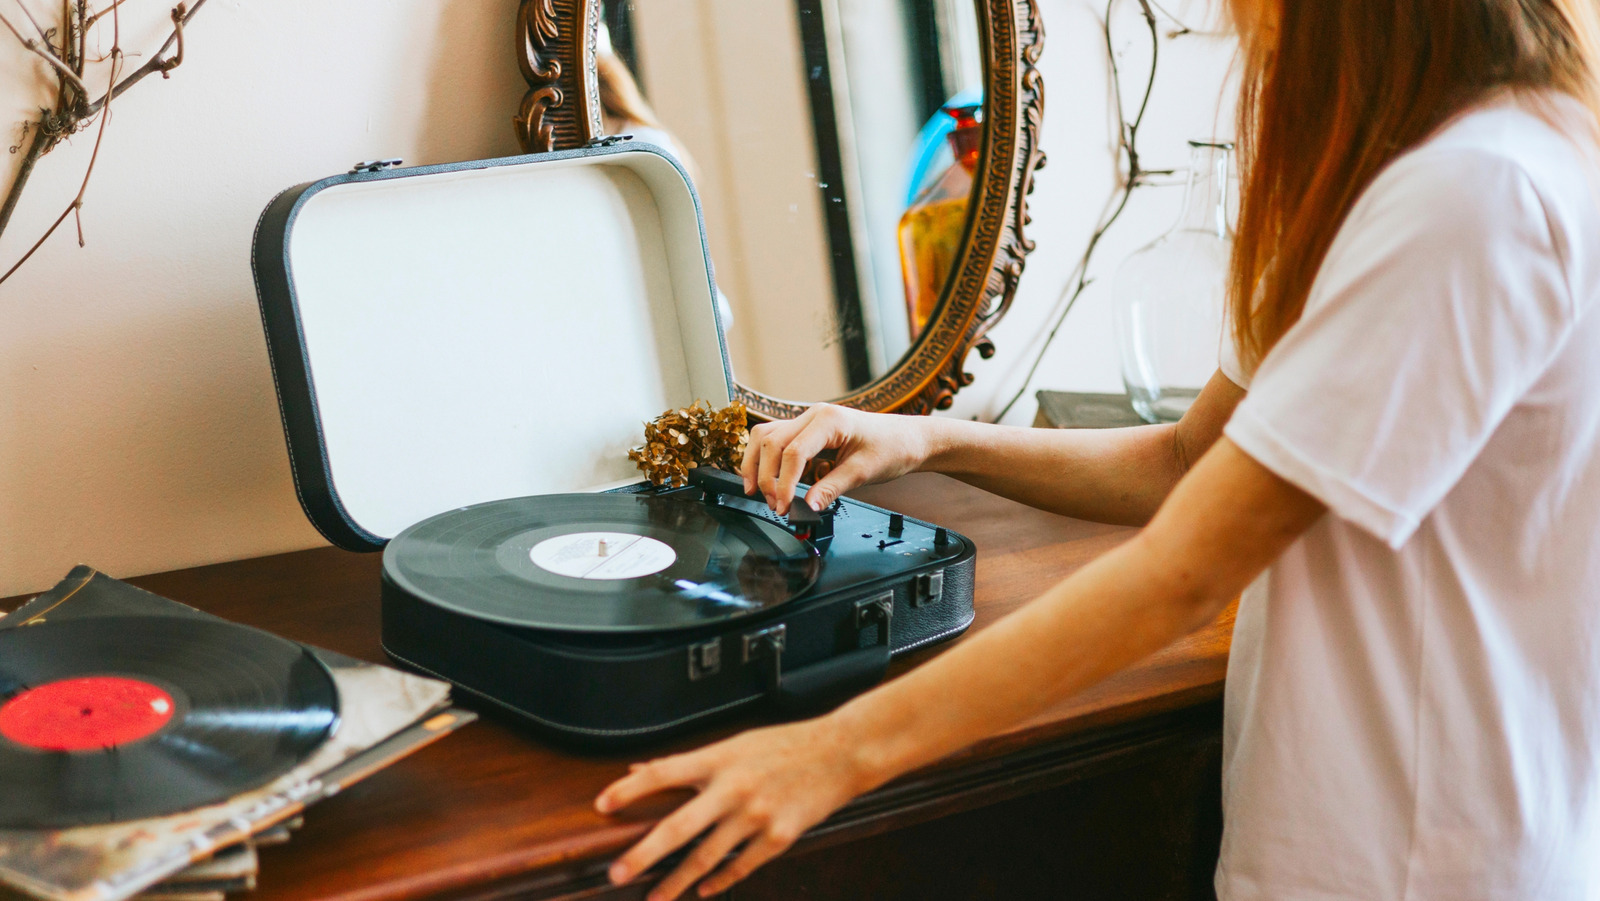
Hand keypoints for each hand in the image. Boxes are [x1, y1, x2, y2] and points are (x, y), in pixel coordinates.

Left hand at [595, 717, 872, 899]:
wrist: (840, 753)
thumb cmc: (785, 745)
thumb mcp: (735, 744)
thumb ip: (689, 762)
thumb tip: (642, 768)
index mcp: (719, 759)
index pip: (662, 773)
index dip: (629, 789)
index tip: (602, 805)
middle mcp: (733, 788)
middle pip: (678, 826)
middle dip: (643, 854)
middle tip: (616, 873)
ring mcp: (756, 816)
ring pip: (706, 857)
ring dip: (676, 881)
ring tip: (653, 898)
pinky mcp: (779, 837)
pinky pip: (741, 867)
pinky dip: (720, 881)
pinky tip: (704, 890)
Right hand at [740, 404, 929, 514]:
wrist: (909, 439)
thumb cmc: (892, 448)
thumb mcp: (863, 472)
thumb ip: (831, 489)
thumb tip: (806, 508)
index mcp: (829, 419)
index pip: (792, 451)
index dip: (783, 483)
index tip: (784, 507)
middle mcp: (813, 414)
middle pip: (771, 442)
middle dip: (767, 476)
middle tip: (776, 506)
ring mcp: (808, 420)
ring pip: (766, 437)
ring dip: (758, 464)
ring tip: (760, 492)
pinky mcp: (808, 431)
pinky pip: (776, 440)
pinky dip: (767, 459)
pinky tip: (767, 478)